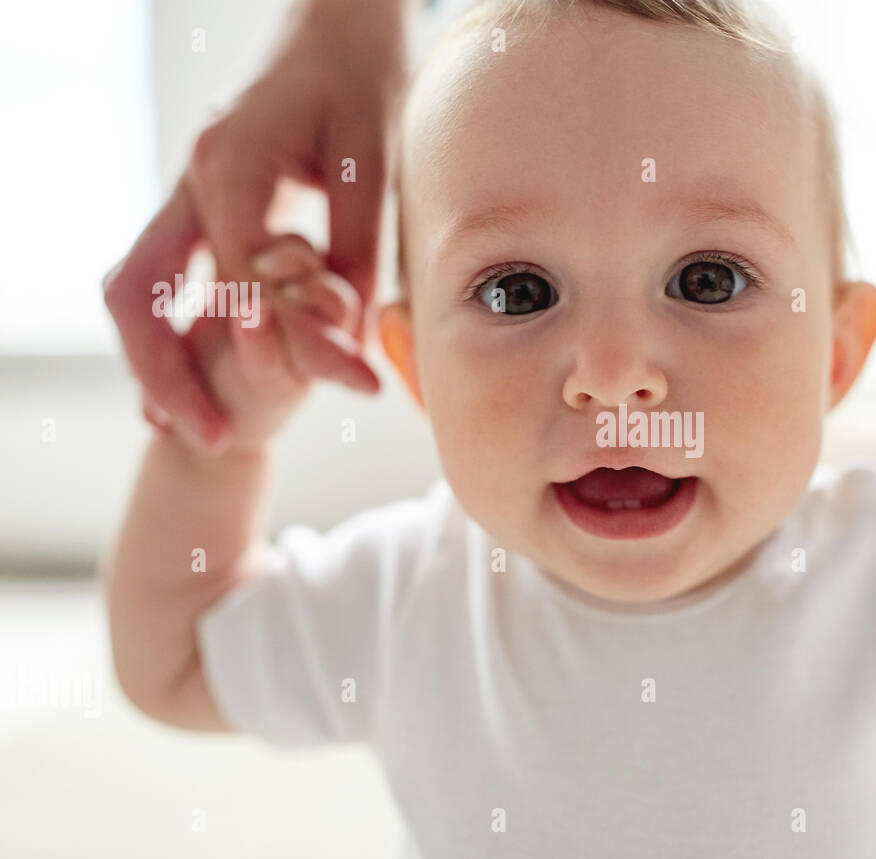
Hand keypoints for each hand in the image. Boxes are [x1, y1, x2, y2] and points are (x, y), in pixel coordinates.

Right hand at [103, 0, 405, 453]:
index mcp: (232, 163)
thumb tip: (351, 339)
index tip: (332, 388)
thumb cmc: (362, 83)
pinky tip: (184, 384)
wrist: (335, 28)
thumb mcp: (376, 162)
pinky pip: (158, 277)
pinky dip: (163, 332)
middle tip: (208, 437)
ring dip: (152, 359)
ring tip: (187, 426)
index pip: (240, 277)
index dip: (280, 341)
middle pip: (139, 290)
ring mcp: (184, 189)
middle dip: (164, 371)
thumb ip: (357, 249)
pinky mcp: (196, 203)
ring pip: (135, 287)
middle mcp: (192, 178)